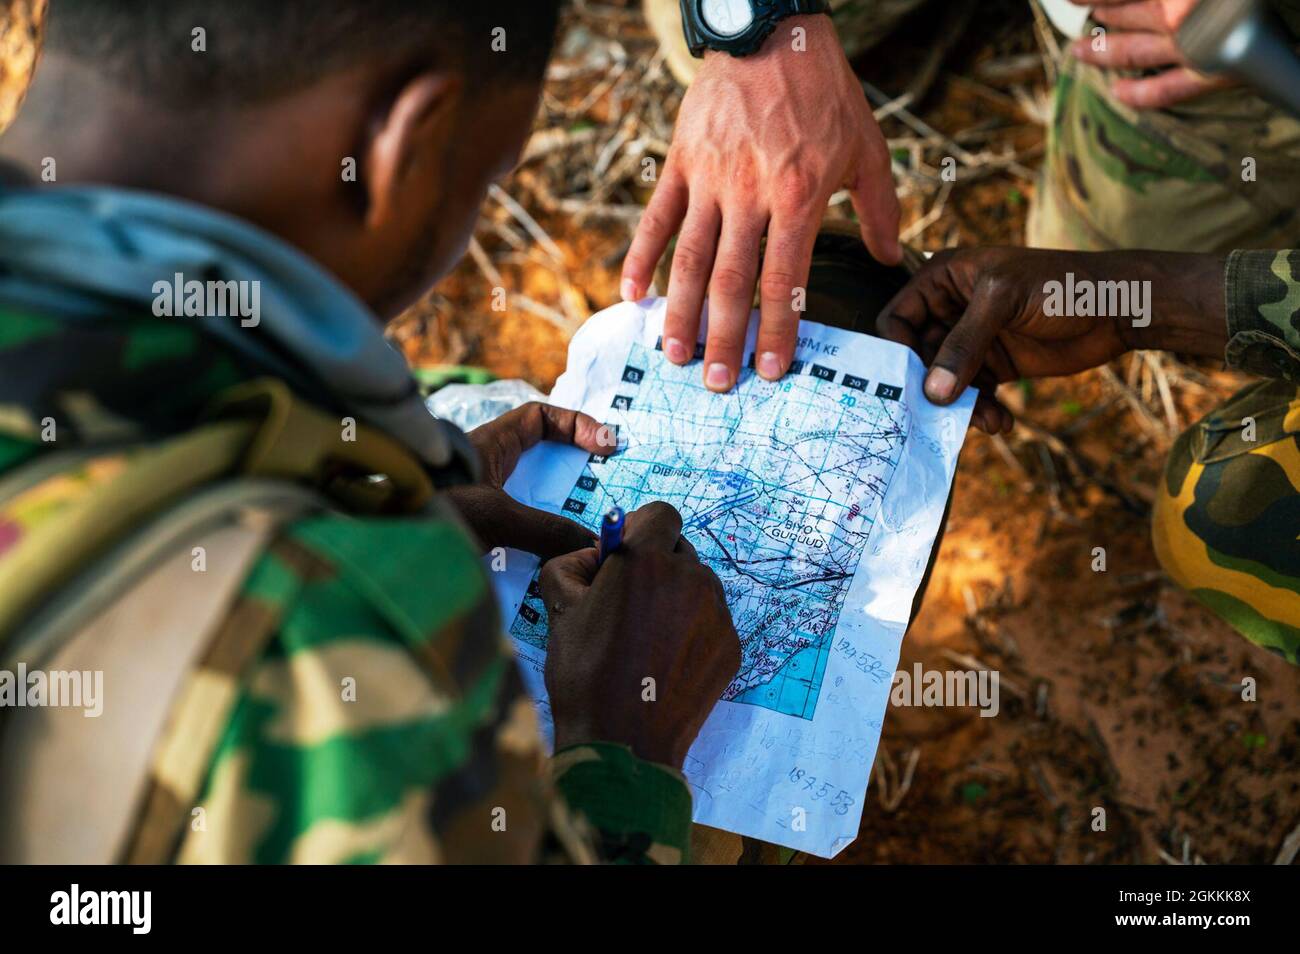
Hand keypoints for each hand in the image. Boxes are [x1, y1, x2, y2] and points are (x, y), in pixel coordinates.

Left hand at [444, 401, 615, 558]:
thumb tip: (590, 543)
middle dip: (573, 468)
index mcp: (491, 444)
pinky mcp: (472, 528)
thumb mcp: (494, 516)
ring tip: (585, 527)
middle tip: (604, 483)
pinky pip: (515, 526)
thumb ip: (544, 529)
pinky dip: (538, 536)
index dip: (577, 424)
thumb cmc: (431, 510)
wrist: (380, 543)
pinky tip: (552, 557)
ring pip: (529, 493)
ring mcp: (479, 496)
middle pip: (538, 455)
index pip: (540, 418)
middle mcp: (486, 466)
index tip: (606, 445)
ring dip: (557, 507)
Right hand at [541, 502, 740, 768]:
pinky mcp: (731, 646)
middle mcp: (691, 577)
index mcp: (647, 560)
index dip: (641, 527)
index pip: (662, 514)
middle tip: (628, 599)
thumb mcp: (558, 607)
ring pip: (698, 586)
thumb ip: (572, 563)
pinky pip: (711, 622)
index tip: (624, 552)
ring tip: (647, 637)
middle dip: (657, 564)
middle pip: (680, 549)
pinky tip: (664, 662)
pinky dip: (691, 630)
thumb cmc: (583, 673)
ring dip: (676, 596)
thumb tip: (595, 556)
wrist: (622, 744)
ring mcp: (717, 613)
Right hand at [621, 14, 900, 391]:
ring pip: (687, 258)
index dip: (777, 330)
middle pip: (730, 281)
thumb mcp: (867, 147)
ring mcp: (709, 179)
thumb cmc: (825, 91)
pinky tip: (631, 295)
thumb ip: (879, 208)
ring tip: (673, 355)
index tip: (771, 371)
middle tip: (716, 383)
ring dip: (678, 313)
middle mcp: (750, 194)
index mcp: (799, 196)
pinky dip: (640, 258)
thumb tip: (889, 259)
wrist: (773, 31)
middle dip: (723, 338)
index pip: (784, 280)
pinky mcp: (681, 162)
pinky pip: (656, 218)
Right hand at [876, 247, 1226, 430]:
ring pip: (945, 382)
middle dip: (931, 388)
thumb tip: (932, 392)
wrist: (1118, 308)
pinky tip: (1002, 422)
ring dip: (960, 406)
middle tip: (944, 415)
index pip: (898, 318)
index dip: (897, 351)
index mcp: (944, 280)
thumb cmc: (1062, 285)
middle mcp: (951, 310)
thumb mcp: (1004, 303)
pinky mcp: (996, 365)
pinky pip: (973, 394)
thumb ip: (964, 345)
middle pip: (919, 357)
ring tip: (987, 421)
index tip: (907, 386)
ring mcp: (973, 340)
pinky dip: (982, 411)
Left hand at [1069, 0, 1232, 108]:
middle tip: (1086, 17)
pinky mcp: (1208, 74)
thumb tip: (1157, 4)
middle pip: (1126, 17)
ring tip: (1080, 51)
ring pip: (1133, 52)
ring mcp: (1188, 48)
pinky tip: (1117, 93)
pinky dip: (1138, 94)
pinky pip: (1164, 90)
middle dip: (1102, 16)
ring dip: (1104, 52)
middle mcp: (1174, 18)